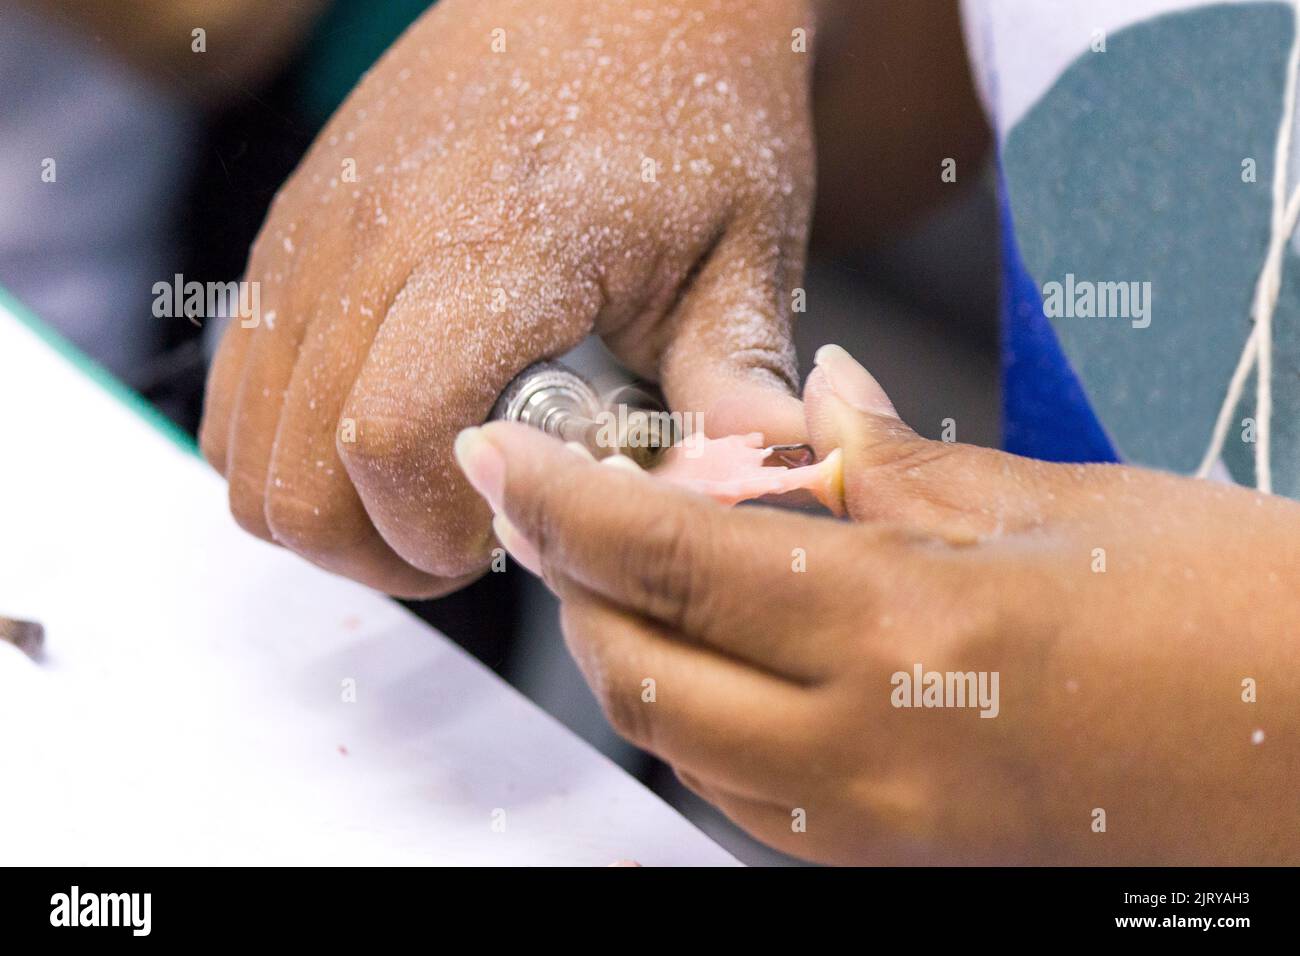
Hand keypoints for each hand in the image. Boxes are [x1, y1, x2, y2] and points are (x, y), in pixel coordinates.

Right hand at [199, 0, 816, 595]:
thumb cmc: (691, 102)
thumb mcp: (745, 252)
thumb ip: (736, 387)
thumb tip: (761, 496)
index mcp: (495, 247)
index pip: (392, 441)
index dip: (434, 533)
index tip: (505, 540)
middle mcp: (375, 236)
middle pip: (292, 472)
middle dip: (375, 546)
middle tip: (469, 535)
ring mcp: (316, 227)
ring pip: (243, 438)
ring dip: (324, 498)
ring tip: (428, 482)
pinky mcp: (296, 223)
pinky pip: (240, 374)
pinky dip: (291, 435)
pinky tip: (389, 419)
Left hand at [454, 345, 1299, 863]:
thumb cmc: (1224, 607)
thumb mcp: (1048, 503)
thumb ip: (891, 462)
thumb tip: (809, 400)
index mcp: (900, 634)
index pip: (666, 562)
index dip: (561, 504)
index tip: (497, 458)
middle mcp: (865, 754)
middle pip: (637, 674)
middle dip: (577, 586)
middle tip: (570, 507)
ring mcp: (876, 827)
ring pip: (679, 744)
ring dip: (636, 651)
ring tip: (648, 569)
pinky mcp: (898, 861)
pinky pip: (746, 791)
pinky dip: (704, 715)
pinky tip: (731, 650)